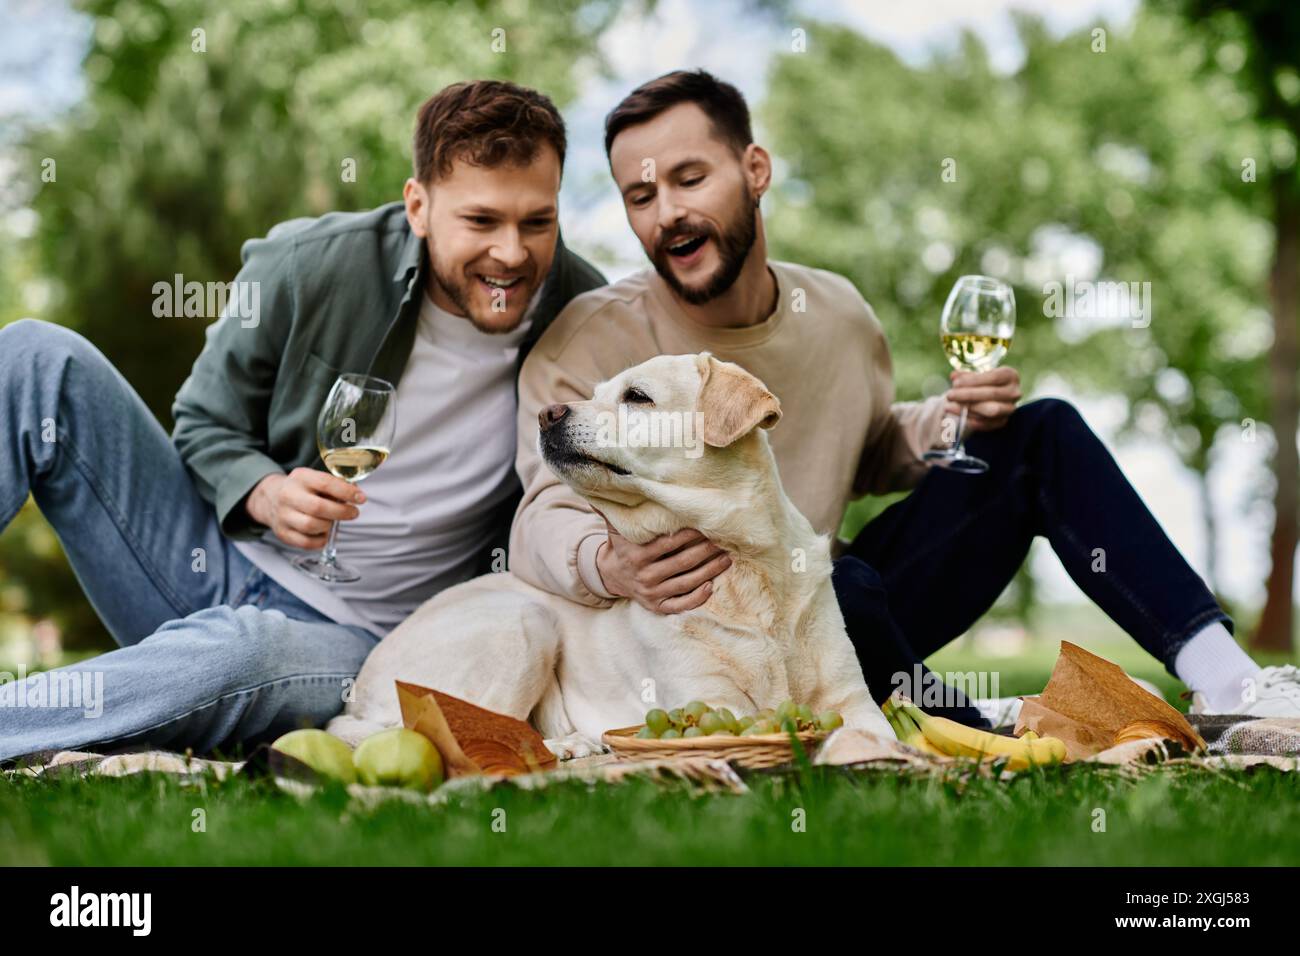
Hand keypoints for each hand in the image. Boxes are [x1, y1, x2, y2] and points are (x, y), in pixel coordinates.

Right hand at [245, 468, 364, 549]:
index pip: (325, 483)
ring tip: (333, 521)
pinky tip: (324, 533)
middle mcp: (288, 495)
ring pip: (311, 526)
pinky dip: (320, 540)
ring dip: (329, 526)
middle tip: (353, 513)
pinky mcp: (282, 533)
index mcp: (300, 477)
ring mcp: (283, 515)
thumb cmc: (302, 490)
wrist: (271, 498)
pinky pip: (306, 543)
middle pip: (318, 507)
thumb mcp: (315, 479)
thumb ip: (335, 486)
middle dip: (341, 512)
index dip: (346, 492)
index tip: (360, 498)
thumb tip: (356, 495)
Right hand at [595, 521, 731, 613]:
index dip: (689, 534)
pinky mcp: (657, 606)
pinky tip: (711, 586)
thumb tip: (613, 484)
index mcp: (637, 555)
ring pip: (686, 583)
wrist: (612, 576)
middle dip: (706, 551)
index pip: (669, 543)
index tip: (706, 525)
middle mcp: (644, 575)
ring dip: (709, 571)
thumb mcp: (617, 528)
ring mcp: (652, 593)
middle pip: (682, 562)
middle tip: (724, 540)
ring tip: (727, 558)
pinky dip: (696, 598)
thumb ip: (617, 510)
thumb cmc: (622, 546)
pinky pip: (680, 605)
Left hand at [945, 366, 1020, 432]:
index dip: (973, 380)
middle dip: (968, 395)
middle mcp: (1014, 392)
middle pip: (993, 394)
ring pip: (991, 410)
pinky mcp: (1003, 421)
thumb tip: (954, 375)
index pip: (993, 377)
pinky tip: (956, 415)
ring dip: (968, 408)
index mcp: (1010, 375)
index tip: (955, 383)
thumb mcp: (976, 375)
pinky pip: (987, 424)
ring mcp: (1010, 408)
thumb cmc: (983, 382)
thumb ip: (965, 376)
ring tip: (949, 406)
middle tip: (949, 395)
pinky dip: (971, 420)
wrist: (991, 397)